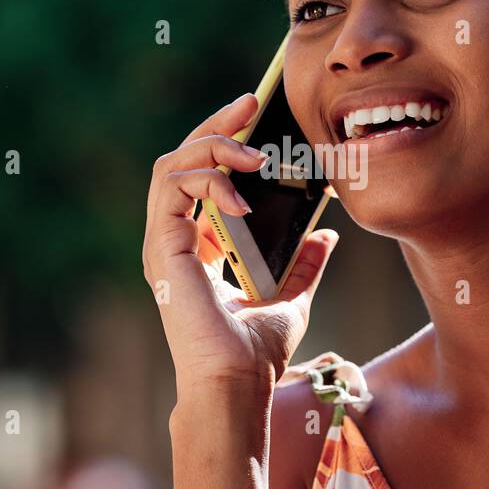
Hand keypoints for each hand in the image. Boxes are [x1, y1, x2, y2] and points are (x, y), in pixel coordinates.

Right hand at [143, 92, 339, 406]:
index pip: (200, 178)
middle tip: (250, 104)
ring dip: (211, 144)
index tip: (257, 119)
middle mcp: (175, 241)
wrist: (236, 384)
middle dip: (215, 126)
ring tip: (253, 150)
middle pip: (181, 161)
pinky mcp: (163, 247)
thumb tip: (326, 233)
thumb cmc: (255, 354)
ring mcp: (164, 243)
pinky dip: (207, 178)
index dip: (224, 144)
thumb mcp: (290, 297)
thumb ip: (303, 263)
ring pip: (170, 165)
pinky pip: (173, 187)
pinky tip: (242, 193)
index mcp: (197, 249)